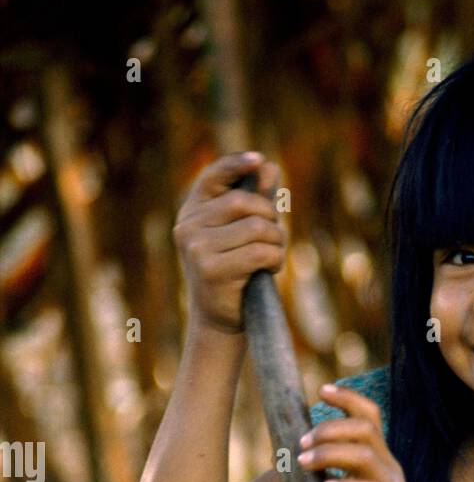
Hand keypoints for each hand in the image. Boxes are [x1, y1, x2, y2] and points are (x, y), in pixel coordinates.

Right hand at [173, 152, 287, 333]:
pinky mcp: (211, 271)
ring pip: (257, 228)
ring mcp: (197, 249)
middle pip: (244, 203)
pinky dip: (275, 259)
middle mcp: (188, 227)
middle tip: (276, 238)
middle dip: (271, 218)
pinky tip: (270, 269)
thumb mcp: (243, 235)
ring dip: (277, 242)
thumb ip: (255, 201)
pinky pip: (260, 252)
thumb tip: (268, 166)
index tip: (259, 160)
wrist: (220, 321)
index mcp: (192, 213)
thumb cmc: (235, 274)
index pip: (213, 177)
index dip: (236, 165)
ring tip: (274, 256)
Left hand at [297, 384, 431, 481]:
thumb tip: (293, 460)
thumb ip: (327, 476)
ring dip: (330, 453)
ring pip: (365, 454)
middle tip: (301, 443)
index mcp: (378, 459)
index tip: (321, 390)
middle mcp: (388, 467)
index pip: (369, 415)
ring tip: (305, 462)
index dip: (347, 397)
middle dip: (329, 428)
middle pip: (364, 428)